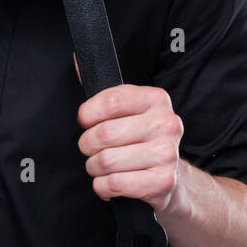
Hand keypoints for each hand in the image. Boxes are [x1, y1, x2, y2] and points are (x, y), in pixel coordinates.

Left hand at [75, 69, 184, 213]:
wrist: (169, 178)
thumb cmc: (140, 141)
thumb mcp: (128, 111)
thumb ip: (103, 91)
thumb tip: (77, 60)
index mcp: (156, 99)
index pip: (111, 100)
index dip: (88, 114)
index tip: (85, 121)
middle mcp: (166, 123)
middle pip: (104, 134)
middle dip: (88, 145)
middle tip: (91, 149)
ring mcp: (167, 153)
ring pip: (106, 161)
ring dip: (94, 168)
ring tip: (101, 167)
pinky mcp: (162, 181)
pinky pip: (114, 183)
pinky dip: (103, 187)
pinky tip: (110, 183)